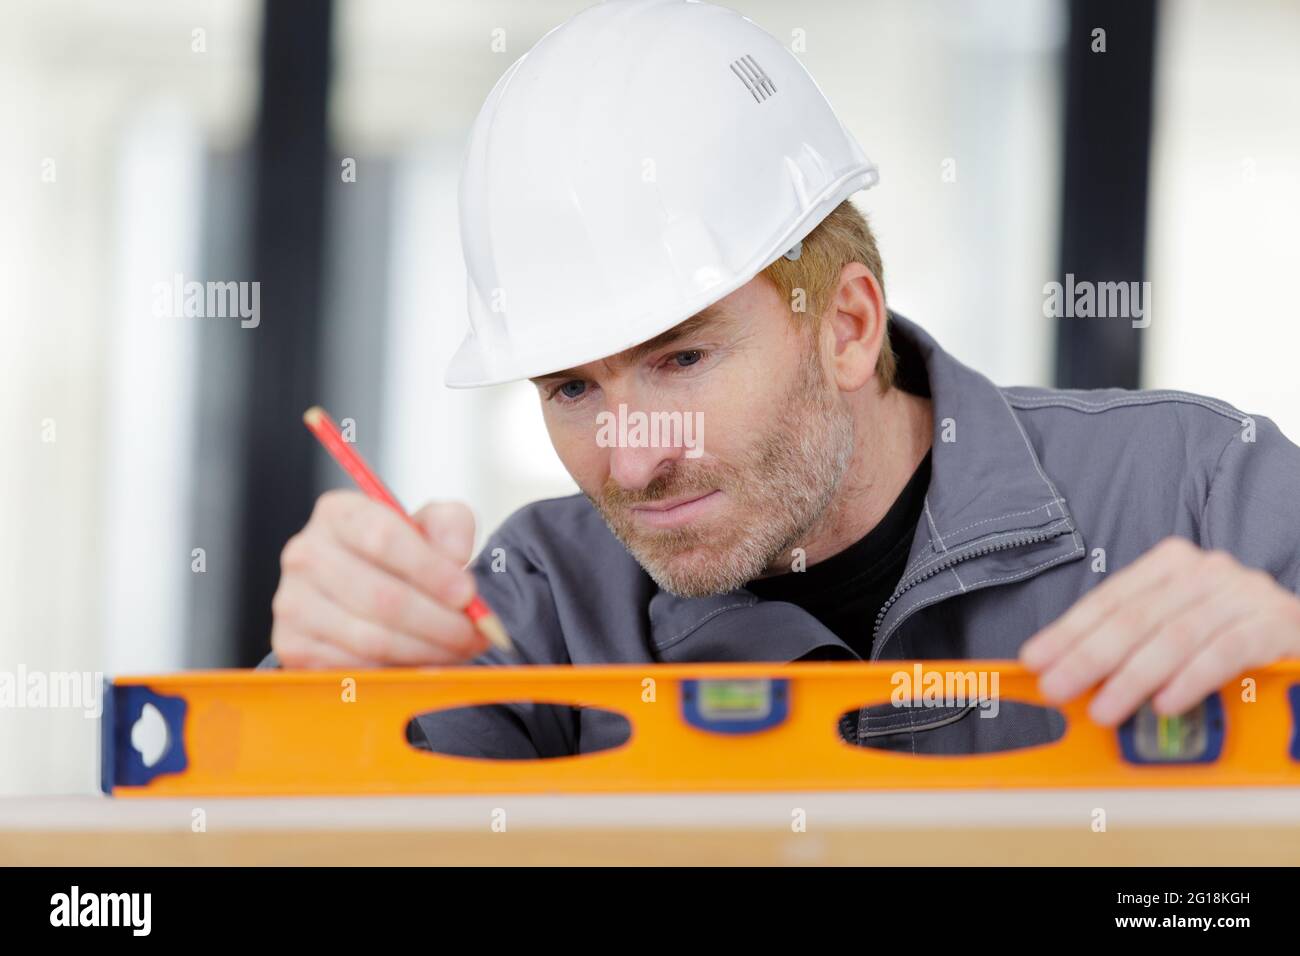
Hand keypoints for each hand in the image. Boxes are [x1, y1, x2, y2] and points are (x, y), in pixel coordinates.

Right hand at [270, 492, 489, 667]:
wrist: (361, 593)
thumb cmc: (402, 556)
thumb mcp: (431, 526)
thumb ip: (451, 526)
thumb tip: (456, 559)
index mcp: (338, 513)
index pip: (383, 538)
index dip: (430, 570)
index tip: (467, 594)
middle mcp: (305, 554)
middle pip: (381, 597)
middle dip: (439, 623)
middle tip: (475, 634)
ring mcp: (292, 603)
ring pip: (371, 640)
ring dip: (427, 651)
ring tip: (459, 649)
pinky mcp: (293, 647)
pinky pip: (356, 669)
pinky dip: (399, 672)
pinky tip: (426, 663)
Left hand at [1019, 536, 1299, 725]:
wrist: (1298, 632)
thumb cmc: (1229, 631)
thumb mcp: (1175, 625)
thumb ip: (1128, 641)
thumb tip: (1065, 669)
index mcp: (1172, 564)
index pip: (1109, 598)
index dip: (1068, 630)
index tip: (1035, 659)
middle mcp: (1206, 572)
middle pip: (1135, 617)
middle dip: (1088, 657)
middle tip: (1056, 688)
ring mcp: (1242, 595)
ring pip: (1174, 637)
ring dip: (1132, 678)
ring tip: (1103, 708)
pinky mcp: (1275, 624)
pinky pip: (1224, 652)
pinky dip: (1190, 680)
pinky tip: (1164, 704)